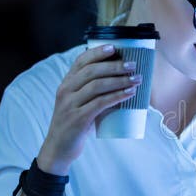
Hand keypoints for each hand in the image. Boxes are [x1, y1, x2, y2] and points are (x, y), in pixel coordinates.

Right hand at [37, 45, 141, 174]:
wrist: (59, 148)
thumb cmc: (75, 124)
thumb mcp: (80, 103)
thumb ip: (94, 92)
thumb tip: (124, 81)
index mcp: (66, 84)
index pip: (81, 61)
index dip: (98, 52)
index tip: (115, 47)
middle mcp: (66, 91)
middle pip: (92, 71)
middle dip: (115, 66)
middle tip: (133, 64)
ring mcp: (70, 105)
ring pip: (97, 86)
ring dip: (120, 80)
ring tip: (136, 79)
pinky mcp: (78, 118)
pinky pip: (100, 103)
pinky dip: (116, 96)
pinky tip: (129, 93)